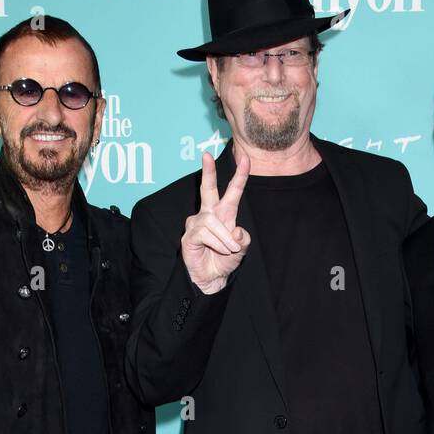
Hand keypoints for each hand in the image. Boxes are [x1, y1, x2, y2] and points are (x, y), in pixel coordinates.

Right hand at [181, 150, 250, 294]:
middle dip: (208, 172)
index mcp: (224, 214)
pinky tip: (218, 251)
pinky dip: (216, 243)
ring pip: (213, 221)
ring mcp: (197, 223)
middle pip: (208, 189)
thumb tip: (236, 229)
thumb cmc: (224, 260)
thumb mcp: (241, 249)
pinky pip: (205, 233)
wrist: (211, 278)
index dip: (240, 175)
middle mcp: (209, 214)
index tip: (244, 157)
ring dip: (225, 238)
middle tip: (206, 155)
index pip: (232, 192)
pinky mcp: (189, 234)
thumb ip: (243, 238)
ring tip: (229, 250)